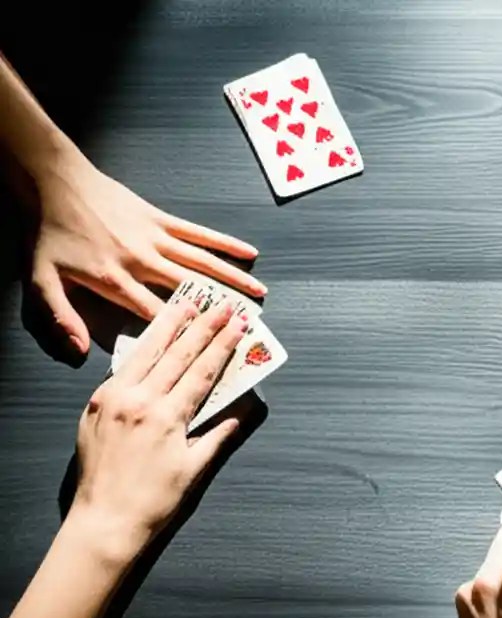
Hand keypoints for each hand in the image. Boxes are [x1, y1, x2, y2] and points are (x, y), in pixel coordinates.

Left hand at [25, 150, 263, 355]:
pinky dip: (225, 243)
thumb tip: (78, 349)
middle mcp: (142, 261)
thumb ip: (59, 316)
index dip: (182, 334)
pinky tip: (249, 252)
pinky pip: (199, 233)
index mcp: (115, 281)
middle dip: (220, 309)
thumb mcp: (41, 280)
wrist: (55, 183)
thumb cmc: (48, 233)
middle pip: (190, 290)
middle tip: (247, 324)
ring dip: (233, 278)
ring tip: (259, 293)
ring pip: (202, 262)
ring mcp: (156, 238)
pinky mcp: (161, 219)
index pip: (154, 315)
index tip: (208, 348)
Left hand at [70, 298, 247, 562]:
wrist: (104, 522)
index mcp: (166, 417)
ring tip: (186, 303)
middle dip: (203, 326)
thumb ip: (220, 434)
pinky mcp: (95, 404)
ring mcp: (113, 399)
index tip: (239, 325)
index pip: (202, 370)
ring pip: (146, 352)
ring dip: (169, 325)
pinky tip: (152, 336)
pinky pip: (122, 367)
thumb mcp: (195, 469)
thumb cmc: (153, 502)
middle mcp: (138, 401)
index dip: (223, 345)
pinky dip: (141, 348)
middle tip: (221, 306)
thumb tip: (244, 409)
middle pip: (177, 353)